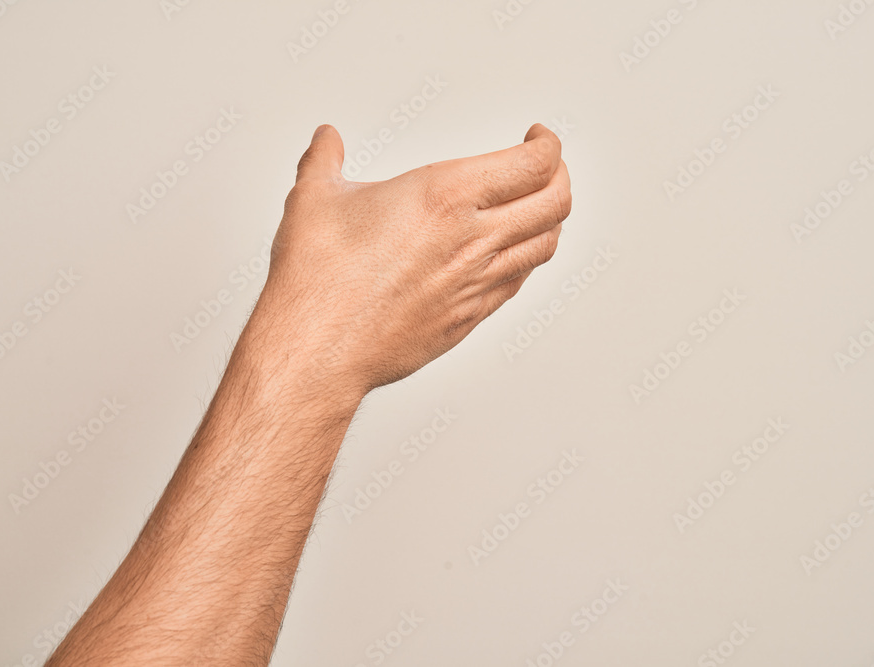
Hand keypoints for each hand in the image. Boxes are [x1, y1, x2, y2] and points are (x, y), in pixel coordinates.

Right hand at [262, 123, 571, 392]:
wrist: (319, 349)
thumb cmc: (319, 279)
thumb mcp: (314, 198)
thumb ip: (325, 159)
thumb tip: (326, 140)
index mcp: (446, 196)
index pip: (534, 164)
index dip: (548, 145)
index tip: (538, 137)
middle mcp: (473, 239)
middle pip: (556, 203)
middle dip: (559, 177)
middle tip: (544, 166)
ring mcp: (476, 283)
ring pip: (545, 246)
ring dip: (549, 219)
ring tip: (535, 206)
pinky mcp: (468, 317)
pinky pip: (517, 282)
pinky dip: (525, 259)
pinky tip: (509, 253)